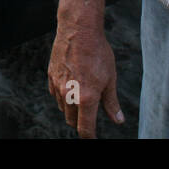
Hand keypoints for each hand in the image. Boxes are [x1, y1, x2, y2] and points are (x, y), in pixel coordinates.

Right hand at [47, 17, 124, 137]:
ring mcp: (58, 86)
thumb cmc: (98, 52)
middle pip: (72, 121)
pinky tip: (72, 85)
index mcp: (86, 98)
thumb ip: (111, 103)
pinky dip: (63, 96)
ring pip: (63, 108)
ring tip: (83, 95)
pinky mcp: (51, 76)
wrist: (78, 30)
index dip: (90, 136)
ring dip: (72, 109)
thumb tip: (117, 120)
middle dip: (81, 122)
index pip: (85, 129)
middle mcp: (69, 95)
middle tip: (90, 115)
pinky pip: (56, 94)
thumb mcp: (110, 78)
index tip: (93, 137)